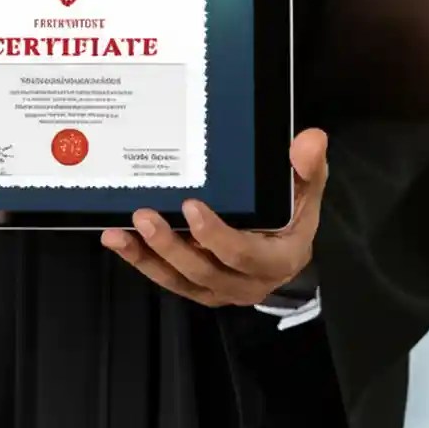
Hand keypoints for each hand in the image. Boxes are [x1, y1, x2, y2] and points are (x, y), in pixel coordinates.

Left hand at [100, 128, 327, 306]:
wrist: (286, 250)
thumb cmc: (292, 216)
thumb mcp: (307, 192)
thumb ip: (309, 169)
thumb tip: (310, 139)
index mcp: (277, 259)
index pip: (244, 254)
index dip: (216, 236)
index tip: (190, 207)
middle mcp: (246, 282)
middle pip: (204, 270)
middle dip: (171, 246)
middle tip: (144, 216)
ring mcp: (218, 289)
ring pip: (179, 280)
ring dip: (147, 257)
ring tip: (118, 234)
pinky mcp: (197, 288)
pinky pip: (167, 280)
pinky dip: (141, 261)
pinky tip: (118, 241)